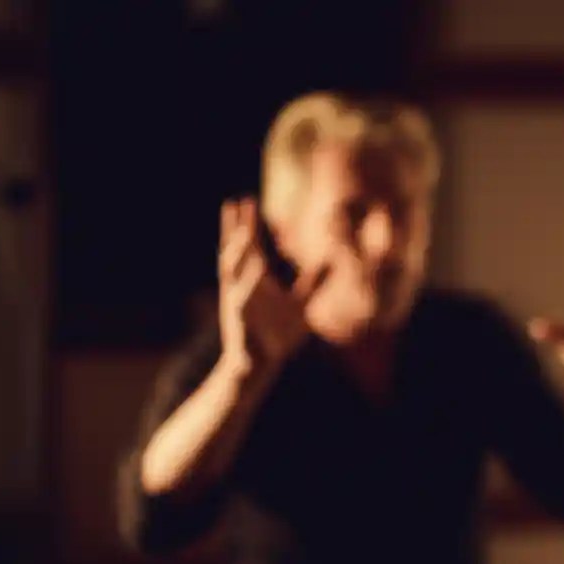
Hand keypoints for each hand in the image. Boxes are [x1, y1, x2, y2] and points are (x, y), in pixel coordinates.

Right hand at [216, 198, 325, 380]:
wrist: (263, 363)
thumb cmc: (279, 336)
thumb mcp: (302, 304)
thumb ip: (313, 283)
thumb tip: (331, 263)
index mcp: (255, 280)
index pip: (249, 246)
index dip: (247, 224)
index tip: (246, 201)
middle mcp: (242, 285)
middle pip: (235, 249)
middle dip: (236, 228)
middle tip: (236, 203)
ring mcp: (238, 298)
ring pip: (233, 269)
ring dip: (238, 250)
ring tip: (243, 230)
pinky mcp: (239, 316)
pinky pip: (242, 296)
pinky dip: (248, 282)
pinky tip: (257, 267)